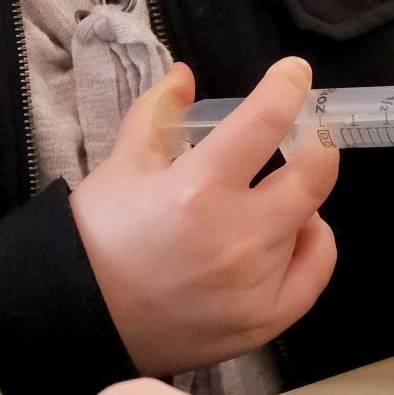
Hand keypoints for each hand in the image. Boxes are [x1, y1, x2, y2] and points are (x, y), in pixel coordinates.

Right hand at [69, 57, 339, 375]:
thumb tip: (186, 75)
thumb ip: (158, 112)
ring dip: (296, 199)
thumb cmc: (97, 236)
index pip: (267, 121)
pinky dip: (312, 245)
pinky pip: (314, 273)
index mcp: (199, 187)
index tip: (295, 74)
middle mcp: (237, 234)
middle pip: (313, 175)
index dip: (288, 87)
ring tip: (270, 197)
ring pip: (310, 221)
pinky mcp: (263, 320)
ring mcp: (255, 282)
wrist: (78, 313)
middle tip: (304, 139)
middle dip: (315, 146)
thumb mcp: (121, 164)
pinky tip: (294, 234)